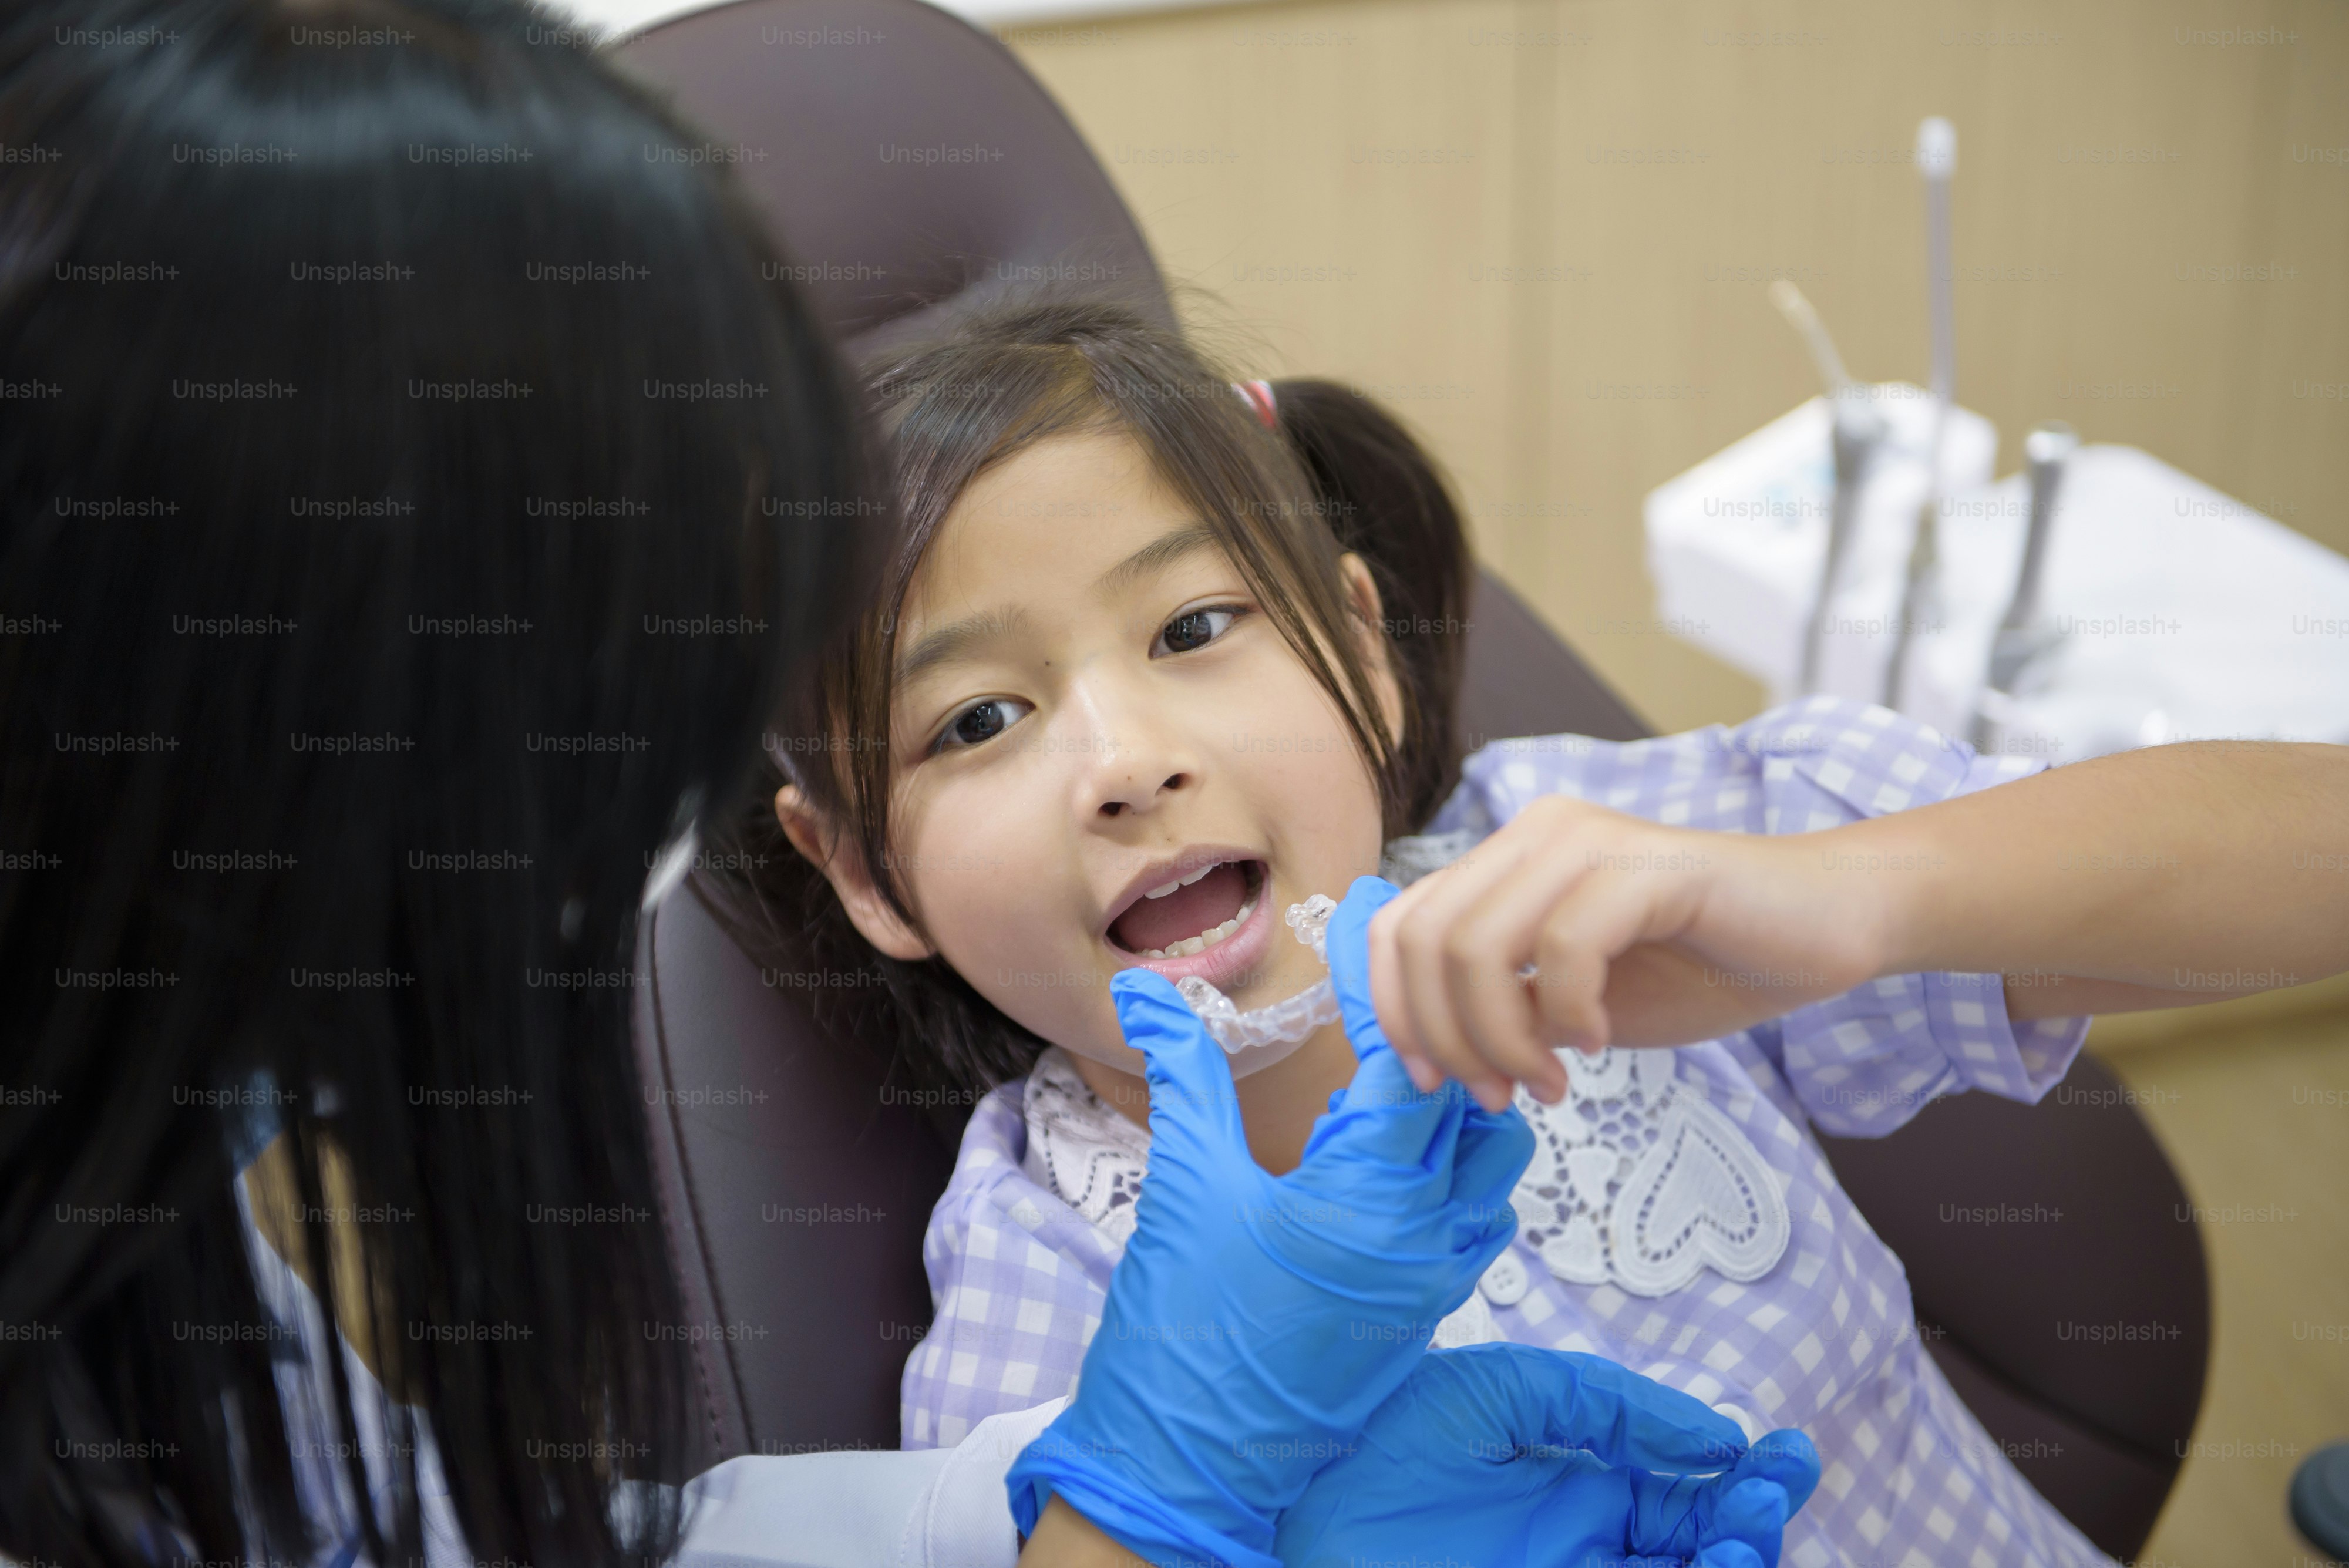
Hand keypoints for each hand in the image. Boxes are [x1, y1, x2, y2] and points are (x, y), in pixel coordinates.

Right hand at [1005, 880, 1534, 1567]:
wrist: (1188, 1465)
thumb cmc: (1183, 1332)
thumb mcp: (1185, 1185)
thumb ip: (1188, 1076)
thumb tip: (1153, 990)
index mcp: (1372, 1199)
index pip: (1412, 1053)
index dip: (1387, 972)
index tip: (1373, 904)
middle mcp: (1426, 1239)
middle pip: (1480, 1100)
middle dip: (1441, 1027)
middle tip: (1390, 973)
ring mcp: (1433, 1282)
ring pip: (1488, 1164)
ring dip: (1451, 1100)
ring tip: (1391, 1056)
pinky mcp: (1422, 1312)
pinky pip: (1468, 1216)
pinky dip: (1445, 1163)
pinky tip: (1384, 1145)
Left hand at [1277, 1344, 1820, 1567]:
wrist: (1295, 1488)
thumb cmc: (1382, 1433)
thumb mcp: (1509, 1390)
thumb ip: (1610, 1405)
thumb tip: (1715, 1438)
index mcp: (1582, 1494)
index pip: (1691, 1500)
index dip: (1748, 1481)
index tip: (1787, 1455)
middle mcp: (1584, 1552)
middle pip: (1702, 1557)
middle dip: (1751, 1529)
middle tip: (1764, 1498)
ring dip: (1728, 1565)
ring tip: (1740, 1535)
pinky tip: (1695, 1564)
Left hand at [1363, 797, 1880, 1108]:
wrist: (1820, 932)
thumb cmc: (1699, 968)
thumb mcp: (1572, 1003)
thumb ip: (1503, 1011)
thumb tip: (1433, 1056)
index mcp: (1506, 859)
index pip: (1396, 927)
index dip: (1394, 1012)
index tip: (1433, 1083)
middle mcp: (1533, 834)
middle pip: (1424, 941)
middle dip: (1446, 1038)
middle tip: (1498, 1096)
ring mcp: (1587, 840)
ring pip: (1477, 945)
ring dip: (1500, 1038)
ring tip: (1548, 1082)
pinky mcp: (1646, 865)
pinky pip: (1565, 946)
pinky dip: (1569, 1012)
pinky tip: (1599, 1041)